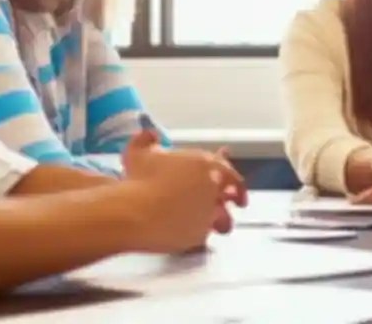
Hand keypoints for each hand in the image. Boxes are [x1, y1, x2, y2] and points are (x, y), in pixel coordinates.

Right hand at [122, 130, 247, 234]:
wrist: (134, 212)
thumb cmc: (138, 179)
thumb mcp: (139, 153)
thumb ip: (146, 140)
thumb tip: (149, 133)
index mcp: (205, 164)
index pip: (228, 169)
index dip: (231, 176)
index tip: (233, 183)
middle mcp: (213, 187)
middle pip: (232, 193)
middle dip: (236, 197)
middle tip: (237, 202)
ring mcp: (209, 212)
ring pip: (224, 218)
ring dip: (223, 220)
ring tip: (221, 225)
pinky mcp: (199, 234)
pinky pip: (202, 235)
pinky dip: (198, 234)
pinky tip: (192, 237)